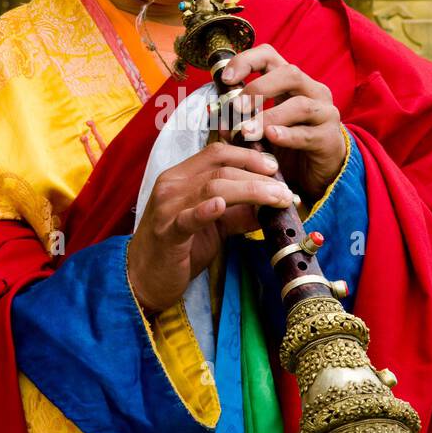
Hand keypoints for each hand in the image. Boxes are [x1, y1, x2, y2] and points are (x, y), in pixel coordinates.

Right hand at [127, 140, 296, 314]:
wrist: (145, 279)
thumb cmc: (180, 249)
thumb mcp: (215, 226)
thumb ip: (240, 212)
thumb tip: (275, 205)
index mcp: (181, 176)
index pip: (217, 153)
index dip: (249, 156)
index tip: (275, 168)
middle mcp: (172, 185)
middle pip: (221, 169)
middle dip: (259, 177)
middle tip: (286, 191)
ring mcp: (167, 208)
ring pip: (212, 188)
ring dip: (250, 191)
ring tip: (276, 199)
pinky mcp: (167, 233)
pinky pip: (187, 218)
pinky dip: (205, 210)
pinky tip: (220, 206)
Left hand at [218, 46, 345, 202]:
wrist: (320, 174)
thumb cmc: (288, 146)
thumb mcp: (262, 128)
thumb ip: (241, 119)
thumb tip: (215, 114)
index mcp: (292, 82)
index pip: (270, 56)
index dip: (246, 61)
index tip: (226, 79)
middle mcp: (312, 91)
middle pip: (289, 74)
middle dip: (259, 88)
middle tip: (237, 107)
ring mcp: (325, 114)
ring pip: (300, 105)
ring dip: (269, 116)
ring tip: (247, 131)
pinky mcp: (329, 139)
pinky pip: (308, 134)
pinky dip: (288, 135)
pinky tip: (272, 137)